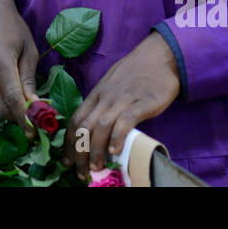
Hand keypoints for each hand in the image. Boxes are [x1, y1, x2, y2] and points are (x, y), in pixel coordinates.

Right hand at [0, 0, 39, 137]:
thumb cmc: (14, 29)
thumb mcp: (29, 51)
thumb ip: (29, 80)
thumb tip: (35, 107)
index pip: (12, 99)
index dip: (23, 118)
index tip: (34, 132)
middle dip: (14, 117)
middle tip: (28, 116)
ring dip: (4, 113)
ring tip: (18, 105)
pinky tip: (4, 96)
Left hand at [62, 33, 179, 180]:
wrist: (160, 55)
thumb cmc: (136, 72)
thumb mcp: (113, 85)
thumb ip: (104, 104)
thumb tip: (97, 129)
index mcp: (96, 94)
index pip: (75, 120)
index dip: (69, 143)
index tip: (67, 161)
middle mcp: (105, 98)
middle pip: (84, 127)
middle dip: (78, 153)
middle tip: (80, 172)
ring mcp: (122, 99)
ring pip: (101, 126)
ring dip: (95, 149)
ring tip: (96, 167)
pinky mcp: (141, 103)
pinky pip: (125, 121)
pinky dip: (118, 137)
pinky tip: (116, 151)